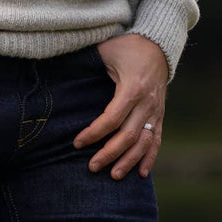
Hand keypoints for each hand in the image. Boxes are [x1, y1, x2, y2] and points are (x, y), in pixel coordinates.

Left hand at [73, 33, 167, 178]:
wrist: (158, 45)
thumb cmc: (127, 47)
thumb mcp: (107, 50)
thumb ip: (88, 60)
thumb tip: (61, 67)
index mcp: (132, 88)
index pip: (112, 118)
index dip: (94, 133)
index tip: (77, 142)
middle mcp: (147, 103)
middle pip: (128, 135)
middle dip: (109, 153)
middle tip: (92, 167)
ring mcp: (156, 110)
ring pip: (144, 142)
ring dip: (129, 161)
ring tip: (114, 175)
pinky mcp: (160, 114)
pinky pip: (157, 139)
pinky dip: (149, 157)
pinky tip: (141, 173)